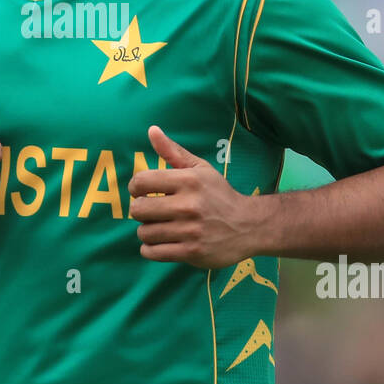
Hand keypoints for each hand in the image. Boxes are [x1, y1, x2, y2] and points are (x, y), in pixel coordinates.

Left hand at [128, 125, 264, 268]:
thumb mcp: (200, 169)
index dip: (135, 187)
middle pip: (138, 209)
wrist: (249, 226)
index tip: (142, 192)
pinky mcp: (192, 252)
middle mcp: (189, 205)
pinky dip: (151, 249)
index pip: (141, 182)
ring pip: (144, 233)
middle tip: (151, 211)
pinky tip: (161, 242)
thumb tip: (152, 130)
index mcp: (189, 181)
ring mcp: (190, 231)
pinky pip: (152, 252)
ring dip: (147, 231)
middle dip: (140, 210)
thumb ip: (173, 151)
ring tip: (159, 227)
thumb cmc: (219, 195)